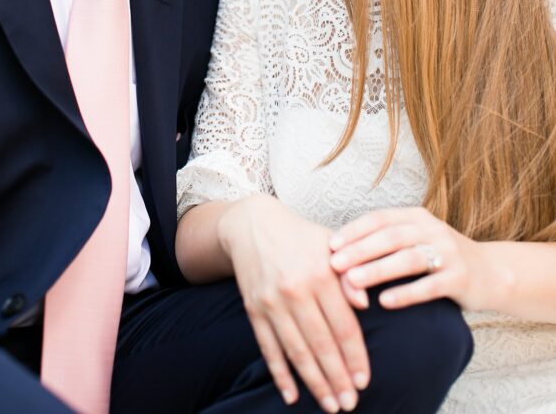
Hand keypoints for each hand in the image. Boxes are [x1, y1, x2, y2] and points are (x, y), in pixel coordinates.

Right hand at [218, 195, 370, 410]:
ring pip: (297, 351)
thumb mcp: (331, 245)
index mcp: (320, 274)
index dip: (355, 357)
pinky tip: (291, 395)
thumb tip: (367, 305)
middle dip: (337, 378)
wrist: (253, 224)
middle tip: (350, 405)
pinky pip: (268, 347)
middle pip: (321, 344)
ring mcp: (272, 301)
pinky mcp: (253, 309)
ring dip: (314, 383)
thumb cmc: (300, 237)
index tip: (364, 381)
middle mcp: (296, 290)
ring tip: (330, 405)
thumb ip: (351, 275)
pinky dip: (279, 373)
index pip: (343, 326)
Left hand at [328, 206, 488, 310]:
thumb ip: (386, 241)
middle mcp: (432, 229)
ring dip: (378, 269)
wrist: (490, 273)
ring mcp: (448, 252)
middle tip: (334, 264)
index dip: (354, 231)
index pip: (379, 219)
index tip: (330, 245)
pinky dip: (406, 292)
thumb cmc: (439, 257)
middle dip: (359, 250)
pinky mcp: (460, 278)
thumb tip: (340, 250)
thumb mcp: (415, 241)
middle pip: (390, 237)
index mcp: (416, 216)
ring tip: (353, 282)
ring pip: (407, 259)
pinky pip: (430, 285)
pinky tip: (385, 301)